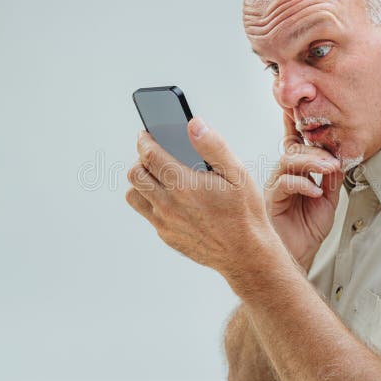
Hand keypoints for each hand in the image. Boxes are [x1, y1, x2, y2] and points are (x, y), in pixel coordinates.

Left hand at [125, 118, 283, 279]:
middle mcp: (169, 204)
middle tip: (154, 155)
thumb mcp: (238, 174)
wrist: (246, 255)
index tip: (145, 135)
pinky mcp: (166, 235)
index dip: (144, 141)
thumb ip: (213, 146)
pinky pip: (147, 213)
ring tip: (159, 177)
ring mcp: (165, 222)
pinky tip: (171, 198)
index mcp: (185, 185)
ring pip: (134, 195)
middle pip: (135, 174)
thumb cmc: (245, 213)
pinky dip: (152, 201)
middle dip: (141, 159)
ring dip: (142, 182)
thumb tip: (194, 125)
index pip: (150, 155)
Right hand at [264, 113, 342, 271]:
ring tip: (328, 168)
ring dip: (311, 162)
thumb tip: (338, 158)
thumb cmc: (306, 230)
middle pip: (294, 148)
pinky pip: (284, 183)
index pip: (296, 143)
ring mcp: (275, 186)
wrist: (298, 257)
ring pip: (288, 161)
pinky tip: (315, 191)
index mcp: (296, 172)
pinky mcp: (271, 200)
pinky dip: (302, 184)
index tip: (299, 105)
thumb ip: (331, 179)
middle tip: (334, 157)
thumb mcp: (327, 201)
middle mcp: (283, 175)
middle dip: (315, 148)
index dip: (295, 122)